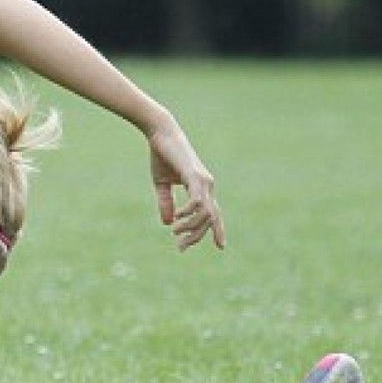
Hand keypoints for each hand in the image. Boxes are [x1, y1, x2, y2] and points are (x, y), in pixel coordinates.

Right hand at [147, 122, 225, 250]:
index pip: (214, 213)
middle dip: (197, 236)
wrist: (161, 134)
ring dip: (191, 227)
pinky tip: (177, 216)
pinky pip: (198, 202)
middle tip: (181, 247)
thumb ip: (166, 203)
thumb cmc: (162, 156)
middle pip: (211, 218)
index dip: (218, 231)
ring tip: (175, 232)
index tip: (220, 248)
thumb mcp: (161, 184)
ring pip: (206, 213)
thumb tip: (168, 223)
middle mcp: (207, 185)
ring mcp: (203, 181)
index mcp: (202, 187)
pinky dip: (188, 213)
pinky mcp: (194, 177)